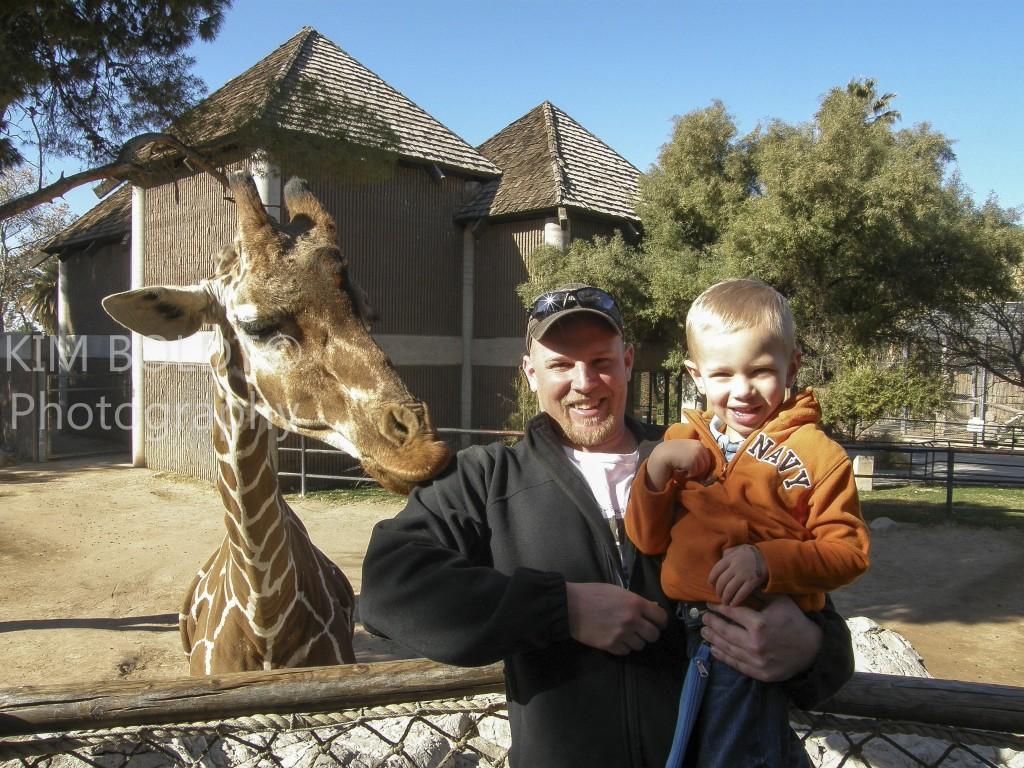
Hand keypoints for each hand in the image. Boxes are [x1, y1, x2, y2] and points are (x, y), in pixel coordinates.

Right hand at [566, 582, 667, 654]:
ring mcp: (622, 634)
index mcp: (635, 603)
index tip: (657, 623)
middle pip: (653, 635)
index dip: (660, 621)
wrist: (570, 606)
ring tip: (624, 634)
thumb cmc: (593, 594)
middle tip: (640, 631)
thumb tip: (652, 608)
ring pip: (640, 645)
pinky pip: (625, 651)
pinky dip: (622, 647)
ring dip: (634, 641)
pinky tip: (614, 639)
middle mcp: (632, 620)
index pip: (661, 617)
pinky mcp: (611, 646)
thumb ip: (635, 601)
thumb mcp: (617, 591)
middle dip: (649, 633)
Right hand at [645, 439, 712, 489]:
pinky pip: (694, 473)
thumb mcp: (684, 450)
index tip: (692, 471)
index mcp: (698, 443)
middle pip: (707, 465)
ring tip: (680, 470)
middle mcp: (699, 446)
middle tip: (685, 472)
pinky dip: (686, 475)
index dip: (701, 467)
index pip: (707, 459)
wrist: (660, 456)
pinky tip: (678, 471)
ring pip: (701, 470)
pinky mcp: (693, 460)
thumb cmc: (670, 456)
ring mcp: (697, 453)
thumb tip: (706, 466)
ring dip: (691, 473)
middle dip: (697, 471)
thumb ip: (694, 453)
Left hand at [700, 594, 822, 681]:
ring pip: (727, 648)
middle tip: (703, 618)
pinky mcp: (759, 673)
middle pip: (725, 631)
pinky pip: (736, 664)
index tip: (709, 604)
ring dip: (712, 639)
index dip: (718, 608)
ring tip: (704, 632)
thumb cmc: (794, 621)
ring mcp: (756, 661)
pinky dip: (722, 656)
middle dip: (711, 623)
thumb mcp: (779, 601)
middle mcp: (755, 643)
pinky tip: (714, 649)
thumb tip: (739, 584)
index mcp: (759, 623)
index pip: (732, 613)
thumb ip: (758, 593)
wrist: (812, 650)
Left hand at [708, 544, 765, 605]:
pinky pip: (741, 593)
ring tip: (725, 602)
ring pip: (729, 589)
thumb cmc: (752, 553)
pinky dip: (736, 600)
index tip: (711, 584)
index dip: (711, 579)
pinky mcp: (753, 581)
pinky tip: (733, 604)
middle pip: (721, 582)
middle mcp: (735, 566)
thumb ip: (728, 554)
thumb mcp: (738, 549)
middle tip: (719, 596)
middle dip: (718, 591)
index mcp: (730, 558)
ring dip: (725, 598)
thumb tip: (720, 558)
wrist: (770, 556)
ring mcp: (744, 574)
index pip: (716, 570)